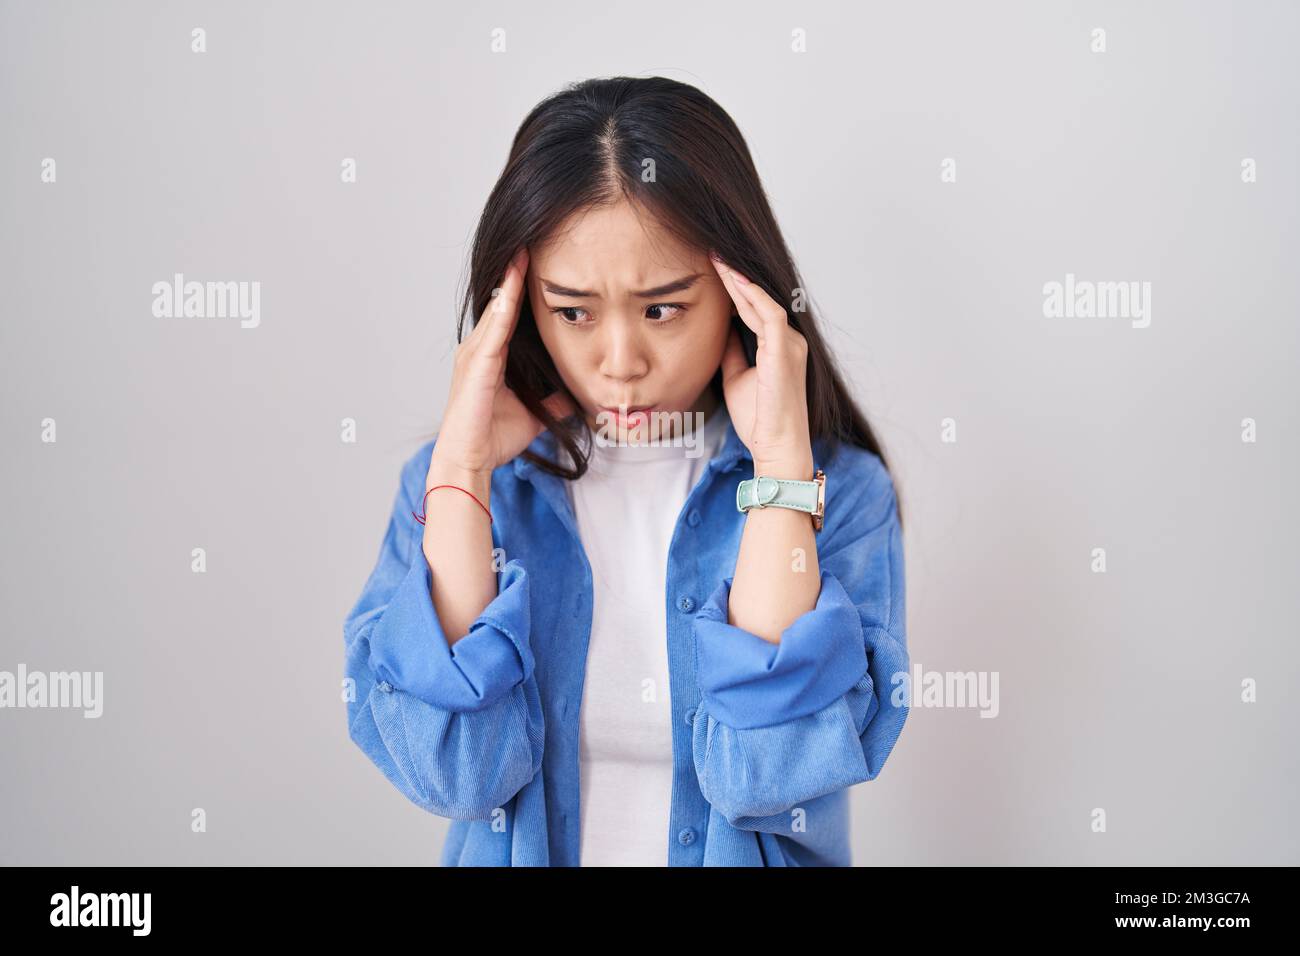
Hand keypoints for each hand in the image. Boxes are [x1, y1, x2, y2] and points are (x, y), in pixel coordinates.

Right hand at [430, 246, 575, 488]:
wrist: (469, 461)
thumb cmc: (494, 439)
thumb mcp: (536, 412)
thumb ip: (554, 400)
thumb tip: (577, 395)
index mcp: (490, 358)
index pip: (508, 315)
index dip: (520, 289)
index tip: (536, 263)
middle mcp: (478, 350)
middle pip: (500, 303)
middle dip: (514, 274)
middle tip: (530, 240)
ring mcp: (474, 354)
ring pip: (496, 308)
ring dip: (509, 279)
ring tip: (523, 250)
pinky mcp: (477, 364)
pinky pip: (495, 328)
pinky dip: (504, 304)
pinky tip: (514, 284)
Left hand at [710, 252, 813, 478]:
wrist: (775, 446)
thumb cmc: (759, 418)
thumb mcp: (736, 377)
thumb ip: (732, 351)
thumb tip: (721, 330)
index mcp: (779, 346)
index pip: (754, 308)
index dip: (734, 288)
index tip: (712, 268)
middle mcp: (789, 341)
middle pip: (759, 300)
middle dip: (735, 276)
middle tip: (712, 251)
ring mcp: (791, 345)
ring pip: (763, 302)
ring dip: (739, 279)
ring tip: (718, 259)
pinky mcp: (786, 352)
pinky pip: (770, 315)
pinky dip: (752, 297)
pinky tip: (734, 281)